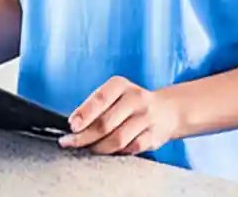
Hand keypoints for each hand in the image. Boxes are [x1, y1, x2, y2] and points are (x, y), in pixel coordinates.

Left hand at [58, 76, 179, 154]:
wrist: (167, 110)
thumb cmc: (130, 103)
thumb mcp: (114, 95)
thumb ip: (95, 107)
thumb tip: (73, 126)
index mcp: (121, 85)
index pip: (100, 99)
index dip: (84, 113)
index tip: (71, 126)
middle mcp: (135, 99)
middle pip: (105, 123)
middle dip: (84, 136)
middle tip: (69, 143)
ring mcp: (146, 118)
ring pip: (117, 139)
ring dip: (98, 147)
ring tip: (87, 149)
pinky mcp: (154, 136)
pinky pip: (130, 148)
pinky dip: (117, 152)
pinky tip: (109, 151)